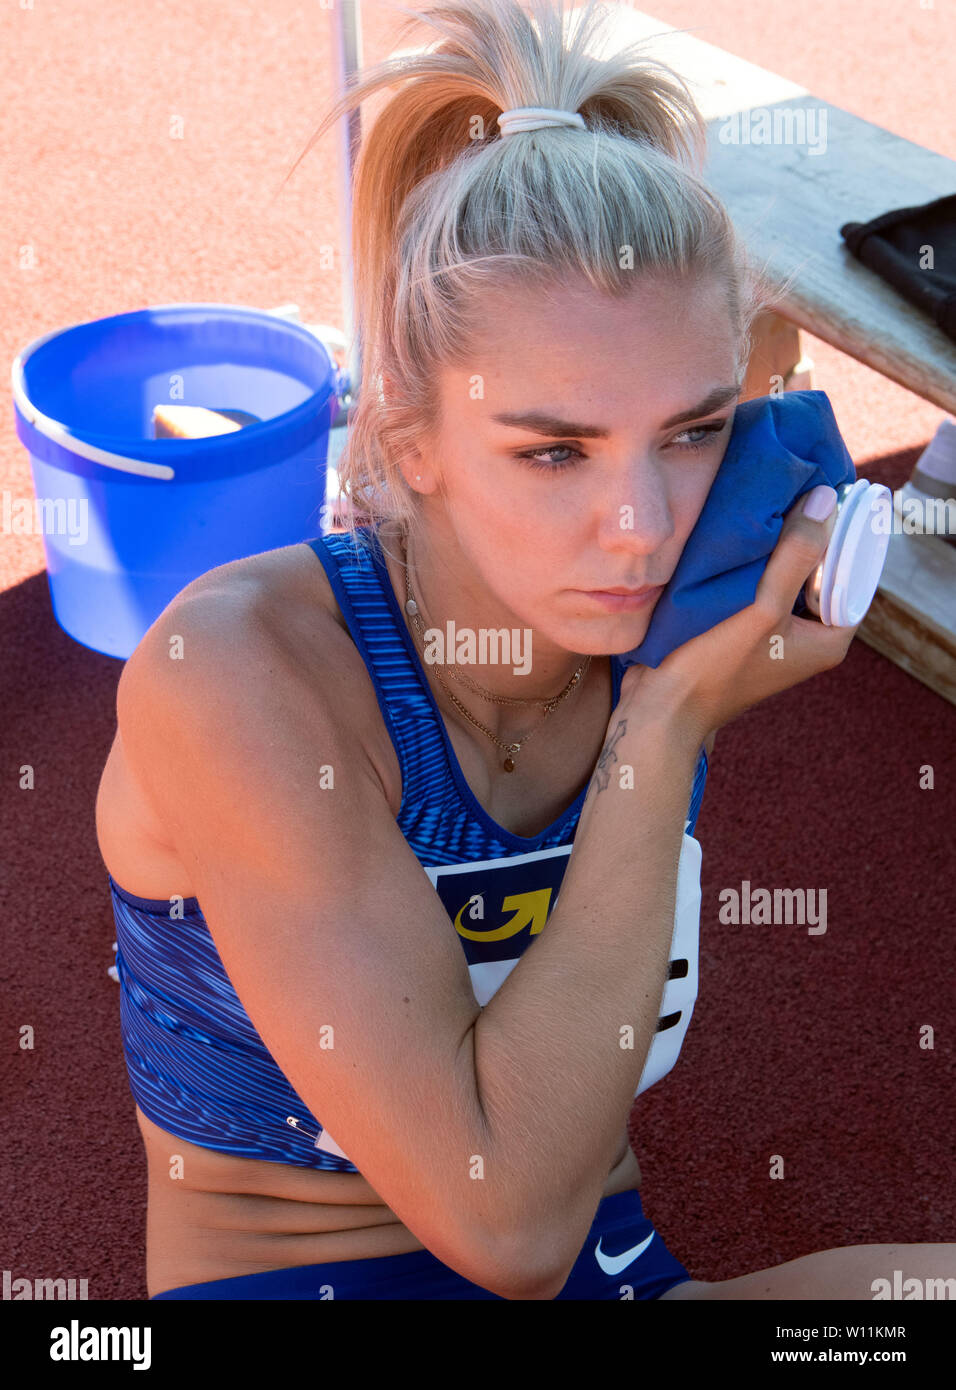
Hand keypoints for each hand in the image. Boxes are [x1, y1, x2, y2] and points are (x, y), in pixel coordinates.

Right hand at [620, 486, 854, 743]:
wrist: (660, 710)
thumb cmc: (714, 668)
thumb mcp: (761, 608)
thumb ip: (795, 556)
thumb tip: (822, 500)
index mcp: (828, 641)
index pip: (852, 575)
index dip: (841, 538)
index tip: (822, 500)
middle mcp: (806, 640)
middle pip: (818, 575)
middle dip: (805, 540)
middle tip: (789, 496)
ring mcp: (773, 637)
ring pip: (785, 579)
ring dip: (773, 550)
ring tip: (761, 510)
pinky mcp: (742, 634)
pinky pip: (756, 589)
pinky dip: (750, 566)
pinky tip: (736, 540)